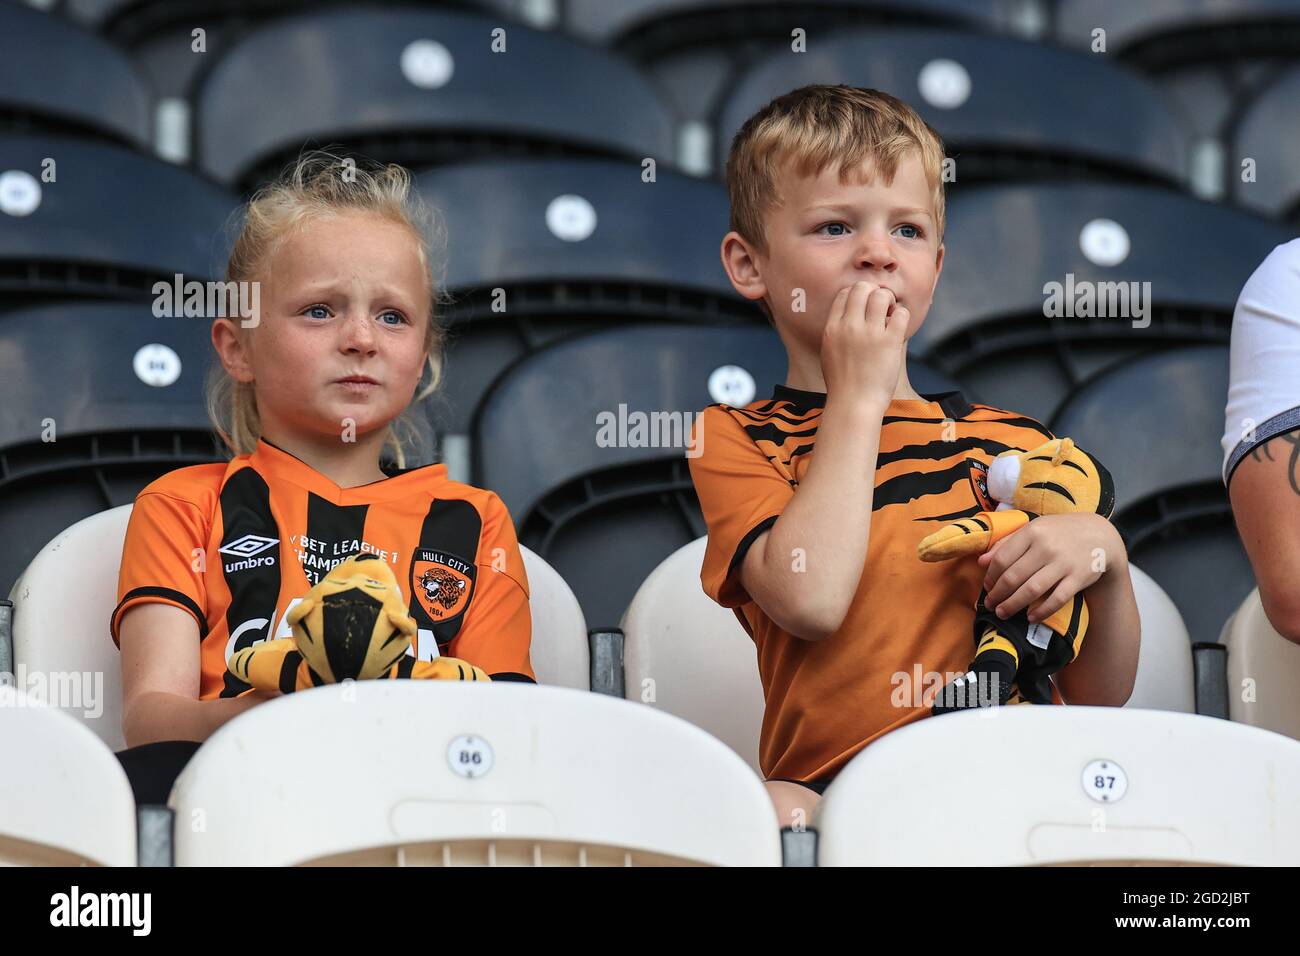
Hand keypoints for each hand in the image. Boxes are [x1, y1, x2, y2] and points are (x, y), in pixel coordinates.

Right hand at [820, 280, 908, 408]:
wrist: (853, 405)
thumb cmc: (842, 384)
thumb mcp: (828, 354)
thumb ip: (836, 333)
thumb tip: (846, 319)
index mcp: (831, 329)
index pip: (844, 294)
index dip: (857, 295)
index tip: (865, 307)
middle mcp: (849, 327)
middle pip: (862, 288)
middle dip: (874, 292)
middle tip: (881, 308)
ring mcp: (869, 334)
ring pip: (882, 295)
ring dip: (890, 302)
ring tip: (890, 316)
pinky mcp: (889, 342)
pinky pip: (901, 313)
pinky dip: (902, 316)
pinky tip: (898, 328)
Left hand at [977, 513, 1124, 622]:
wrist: (1101, 536)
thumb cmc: (1060, 532)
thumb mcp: (1034, 529)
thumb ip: (1007, 543)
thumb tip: (981, 562)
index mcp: (1032, 532)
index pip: (1002, 558)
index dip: (991, 577)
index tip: (987, 588)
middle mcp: (1047, 547)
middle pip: (1014, 577)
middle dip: (998, 595)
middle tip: (990, 605)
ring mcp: (1064, 563)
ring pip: (1032, 590)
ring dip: (1013, 605)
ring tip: (1002, 613)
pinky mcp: (1079, 578)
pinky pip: (1057, 599)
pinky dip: (1042, 611)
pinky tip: (1031, 618)